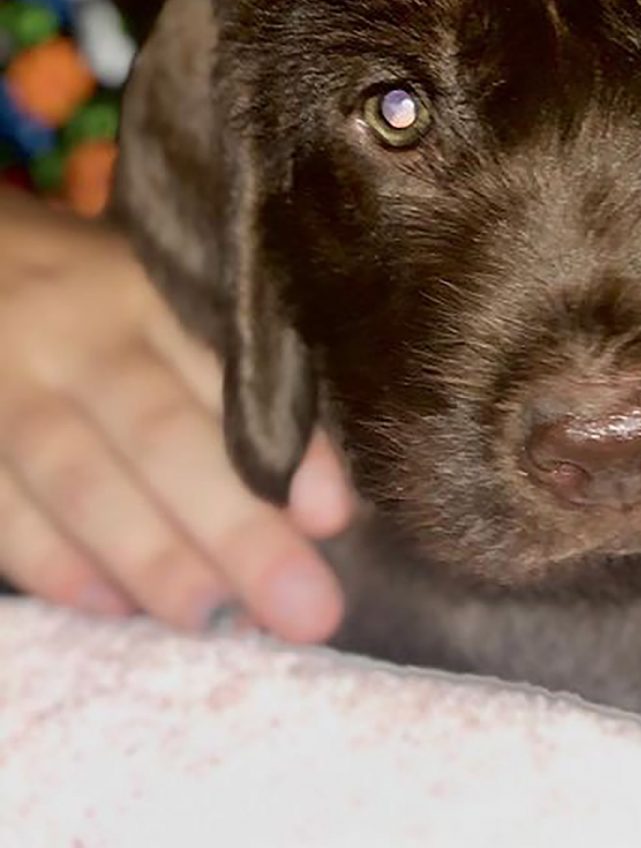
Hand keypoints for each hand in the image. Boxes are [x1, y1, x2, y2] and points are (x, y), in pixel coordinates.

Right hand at [0, 186, 351, 641]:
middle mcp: (79, 339)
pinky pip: (2, 514)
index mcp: (153, 298)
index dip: (286, 448)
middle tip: (304, 611)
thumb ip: (242, 390)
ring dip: (151, 557)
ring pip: (79, 481)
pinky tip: (114, 609)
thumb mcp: (170, 310)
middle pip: (160, 437)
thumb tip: (324, 509)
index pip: (231, 374)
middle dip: (234, 529)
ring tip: (213, 617)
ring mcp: (3, 391)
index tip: (334, 518)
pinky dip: (58, 567)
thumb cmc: (102, 306)